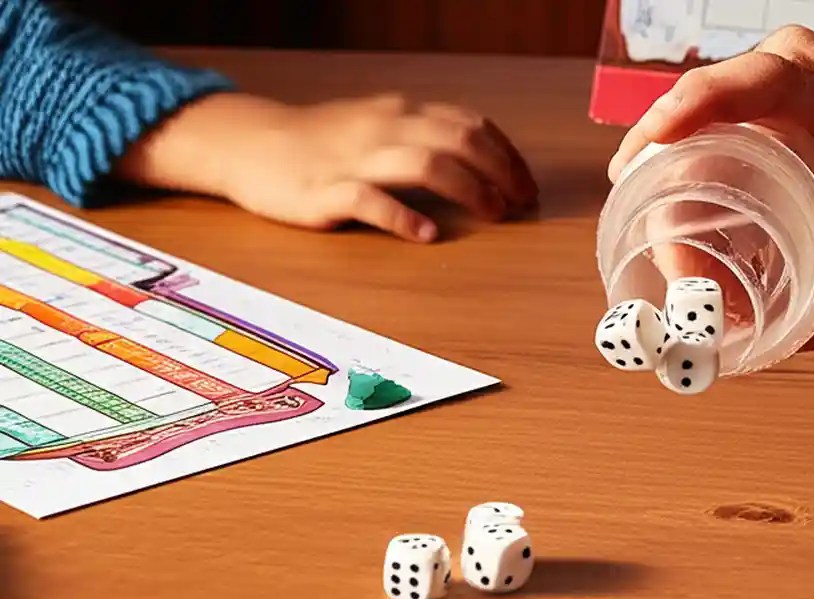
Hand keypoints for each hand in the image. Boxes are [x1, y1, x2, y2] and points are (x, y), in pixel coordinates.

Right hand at [116, 93, 537, 242]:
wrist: (250, 144)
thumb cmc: (322, 142)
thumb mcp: (379, 127)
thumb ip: (424, 137)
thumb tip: (480, 161)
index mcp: (401, 113)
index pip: (470, 124)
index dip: (506, 154)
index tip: (526, 184)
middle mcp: (385, 129)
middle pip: (460, 139)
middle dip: (501, 172)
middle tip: (521, 204)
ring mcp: (356, 159)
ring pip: (426, 163)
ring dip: (470, 190)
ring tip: (493, 214)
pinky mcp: (326, 191)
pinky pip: (371, 201)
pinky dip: (405, 217)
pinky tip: (428, 234)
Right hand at [607, 26, 813, 348]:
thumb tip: (760, 347)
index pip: (752, 83)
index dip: (691, 109)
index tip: (647, 151)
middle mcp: (795, 67)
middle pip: (699, 114)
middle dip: (667, 193)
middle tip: (679, 276)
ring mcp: (772, 76)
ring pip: (691, 125)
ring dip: (671, 194)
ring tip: (686, 270)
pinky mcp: (762, 99)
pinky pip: (704, 130)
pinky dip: (688, 181)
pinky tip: (687, 236)